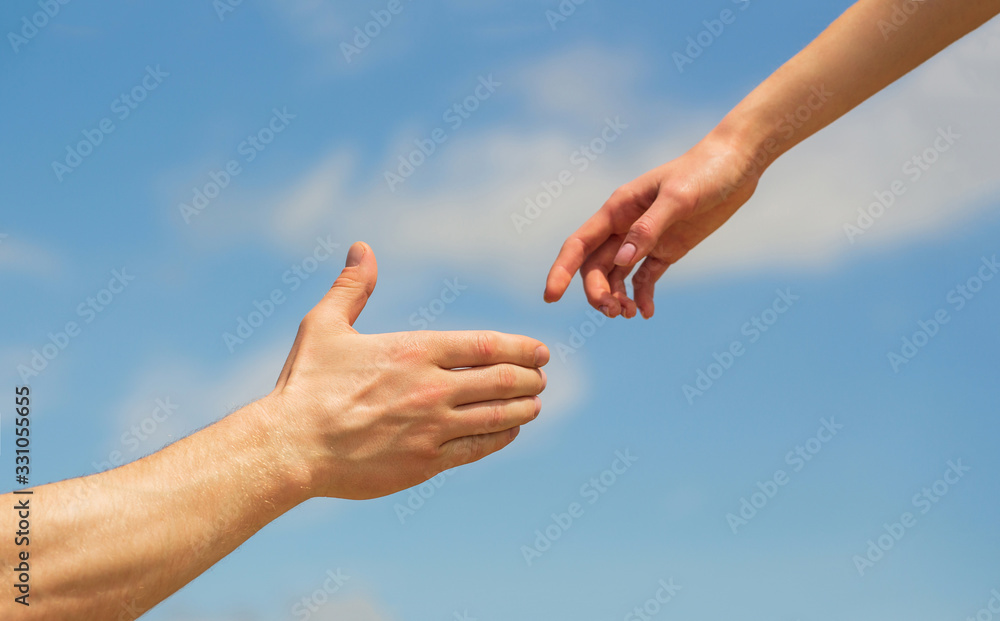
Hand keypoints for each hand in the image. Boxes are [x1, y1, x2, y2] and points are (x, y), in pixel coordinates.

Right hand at [261, 241, 548, 499]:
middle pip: (502, 381)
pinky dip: (502, 437)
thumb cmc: (305, 384)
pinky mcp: (426, 463)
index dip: (521, 348)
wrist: (290, 446)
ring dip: (524, 408)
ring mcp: (432, 428)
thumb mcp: (324, 325)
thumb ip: (353, 288)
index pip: (485, 346)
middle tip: (542, 377)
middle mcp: (432, 389)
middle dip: (530, 378)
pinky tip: (510, 432)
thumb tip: (363, 248)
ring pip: (499, 417)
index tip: (541, 351)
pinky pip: (478, 448)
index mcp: (415, 351)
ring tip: (535, 404)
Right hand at [544, 133, 760, 318]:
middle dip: (597, 292)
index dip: (561, 270)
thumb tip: (621, 262)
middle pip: (595, 267)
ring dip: (616, 298)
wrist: (737, 165)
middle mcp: (624, 225)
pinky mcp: (665, 250)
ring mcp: (644, 239)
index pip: (579, 244)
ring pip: (616, 276)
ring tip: (629, 314)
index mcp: (617, 209)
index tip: (551, 297)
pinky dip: (641, 297)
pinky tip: (646, 312)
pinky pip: (644, 279)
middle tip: (614, 313)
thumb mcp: (678, 198)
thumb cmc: (705, 172)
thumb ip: (648, 229)